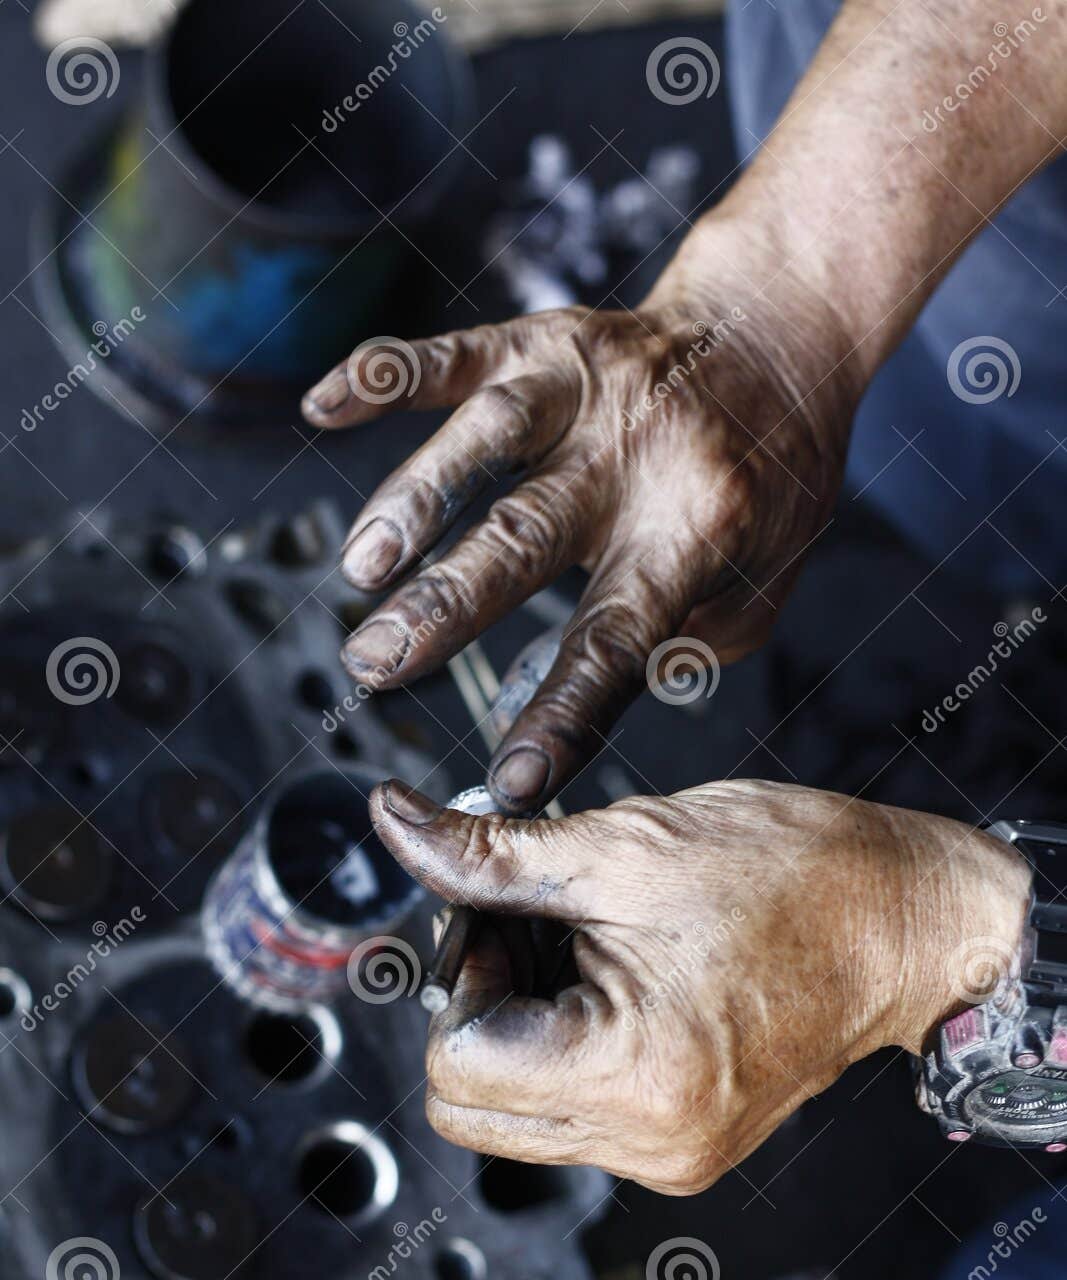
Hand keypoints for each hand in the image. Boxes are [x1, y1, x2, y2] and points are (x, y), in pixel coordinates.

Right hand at [303, 218, 859, 812]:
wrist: (780, 334)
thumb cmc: (764, 485)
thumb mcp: (761, 588)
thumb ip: (671, 651)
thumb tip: (548, 698)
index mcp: (694, 533)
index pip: (616, 640)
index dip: (561, 714)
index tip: (510, 780)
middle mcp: (633, 459)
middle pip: (525, 538)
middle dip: (444, 606)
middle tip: (375, 664)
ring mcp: (583, 393)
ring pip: (484, 442)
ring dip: (413, 501)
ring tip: (360, 567)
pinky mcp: (542, 343)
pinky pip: (455, 354)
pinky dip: (384, 373)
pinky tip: (323, 406)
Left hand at [370, 779, 1030, 1194]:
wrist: (911, 922)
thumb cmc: (796, 876)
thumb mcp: (622, 846)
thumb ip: (486, 856)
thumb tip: (392, 826)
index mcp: (633, 1076)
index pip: (455, 1065)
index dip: (465, 974)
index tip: (511, 915)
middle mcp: (648, 1143)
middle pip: (467, 1105)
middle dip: (479, 1006)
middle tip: (535, 926)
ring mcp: (667, 1156)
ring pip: (510, 1115)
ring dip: (519, 1027)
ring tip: (587, 948)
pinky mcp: (681, 1148)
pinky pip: (570, 1116)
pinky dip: (564, 1049)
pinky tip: (615, 982)